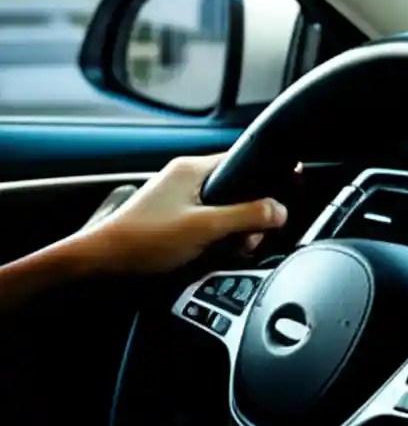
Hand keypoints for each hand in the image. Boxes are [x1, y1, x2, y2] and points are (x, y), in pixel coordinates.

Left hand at [85, 153, 287, 274]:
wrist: (101, 264)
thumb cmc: (142, 240)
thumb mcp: (204, 227)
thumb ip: (247, 216)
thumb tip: (281, 210)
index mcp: (193, 169)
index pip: (244, 161)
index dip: (269, 176)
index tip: (289, 188)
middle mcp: (187, 179)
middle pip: (239, 190)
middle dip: (250, 217)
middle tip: (246, 239)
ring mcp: (180, 200)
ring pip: (226, 210)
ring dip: (234, 232)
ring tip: (228, 250)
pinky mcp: (176, 220)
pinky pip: (211, 223)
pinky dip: (218, 239)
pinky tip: (214, 254)